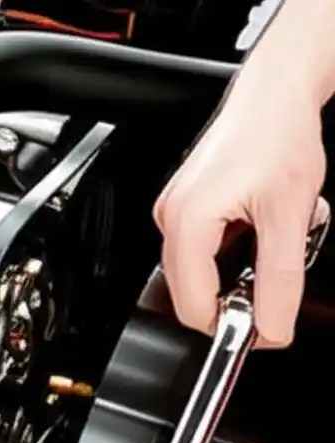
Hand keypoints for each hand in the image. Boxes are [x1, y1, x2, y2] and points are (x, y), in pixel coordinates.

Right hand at [153, 71, 327, 346]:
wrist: (276, 96)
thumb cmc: (278, 138)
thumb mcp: (290, 218)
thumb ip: (279, 281)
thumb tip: (272, 328)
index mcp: (187, 223)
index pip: (194, 307)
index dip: (231, 324)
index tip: (266, 323)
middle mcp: (170, 218)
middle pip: (191, 292)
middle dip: (237, 295)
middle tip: (278, 277)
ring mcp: (174, 210)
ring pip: (199, 271)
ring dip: (238, 269)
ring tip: (273, 236)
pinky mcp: (185, 204)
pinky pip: (202, 247)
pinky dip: (234, 248)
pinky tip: (261, 223)